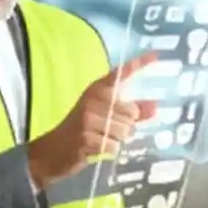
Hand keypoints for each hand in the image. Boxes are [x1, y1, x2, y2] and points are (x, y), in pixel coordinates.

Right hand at [27, 53, 159, 190]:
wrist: (51, 152)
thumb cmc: (82, 131)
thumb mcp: (105, 117)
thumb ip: (132, 112)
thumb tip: (155, 107)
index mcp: (97, 90)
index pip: (120, 75)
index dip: (138, 64)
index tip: (156, 55)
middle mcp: (93, 100)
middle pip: (131, 113)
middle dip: (127, 127)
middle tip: (109, 130)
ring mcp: (88, 119)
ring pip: (125, 132)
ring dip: (118, 140)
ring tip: (101, 139)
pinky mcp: (86, 139)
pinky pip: (115, 146)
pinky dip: (110, 150)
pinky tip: (96, 148)